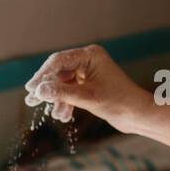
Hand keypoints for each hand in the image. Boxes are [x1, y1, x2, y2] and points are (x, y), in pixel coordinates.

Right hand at [24, 44, 149, 131]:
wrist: (138, 115)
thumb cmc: (118, 102)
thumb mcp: (87, 98)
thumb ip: (62, 93)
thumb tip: (38, 90)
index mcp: (90, 55)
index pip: (59, 61)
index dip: (43, 75)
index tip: (31, 89)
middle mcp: (89, 60)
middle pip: (59, 72)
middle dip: (48, 89)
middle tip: (31, 101)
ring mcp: (89, 72)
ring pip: (64, 84)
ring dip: (58, 99)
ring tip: (57, 115)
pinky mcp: (90, 85)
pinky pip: (71, 91)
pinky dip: (66, 102)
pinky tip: (64, 116)